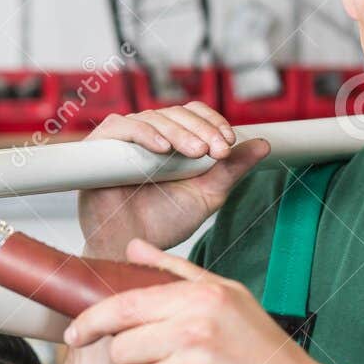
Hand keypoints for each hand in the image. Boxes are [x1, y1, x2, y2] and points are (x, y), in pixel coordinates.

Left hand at [63, 239, 351, 363]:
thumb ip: (176, 271)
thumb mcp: (230, 297)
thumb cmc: (267, 352)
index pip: (123, 308)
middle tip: (172, 358)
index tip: (75, 333)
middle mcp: (195, 335)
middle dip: (137, 356)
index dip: (89, 322)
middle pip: (122, 348)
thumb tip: (133, 248)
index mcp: (201, 301)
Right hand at [78, 102, 268, 255]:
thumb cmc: (163, 223)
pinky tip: (163, 149)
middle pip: (176, 114)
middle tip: (218, 150)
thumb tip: (264, 144)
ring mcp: (123, 141)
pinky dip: (144, 134)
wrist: (130, 249)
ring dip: (179, 132)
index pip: (193, 115)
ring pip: (153, 118)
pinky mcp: (100, 149)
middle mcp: (148, 136)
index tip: (230, 143)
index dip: (213, 122)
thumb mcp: (207, 195)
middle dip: (202, 129)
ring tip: (197, 153)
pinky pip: (121, 127)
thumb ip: (231, 170)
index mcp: (172, 141)